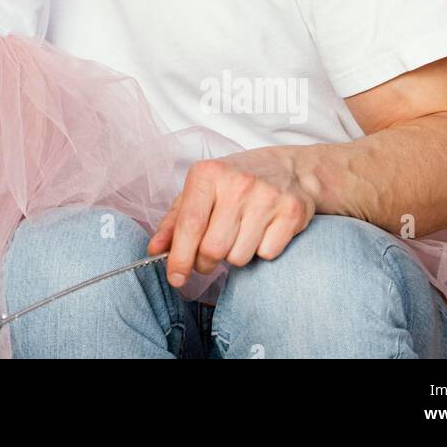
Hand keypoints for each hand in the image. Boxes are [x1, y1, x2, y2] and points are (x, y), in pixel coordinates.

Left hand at [146, 146, 315, 286]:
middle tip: (209, 255)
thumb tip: (155, 250)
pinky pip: (267, 255)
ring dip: (234, 255)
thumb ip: (175, 221)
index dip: (180, 258)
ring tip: (238, 234)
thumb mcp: (200, 190)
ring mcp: (267, 197)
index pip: (189, 225)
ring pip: (239, 257)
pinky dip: (261, 251)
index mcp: (208, 174)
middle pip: (213, 249)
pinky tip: (262, 231)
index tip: (175, 278)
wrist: (290, 168)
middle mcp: (237, 183)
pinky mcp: (291, 213)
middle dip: (206, 262)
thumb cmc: (235, 181)